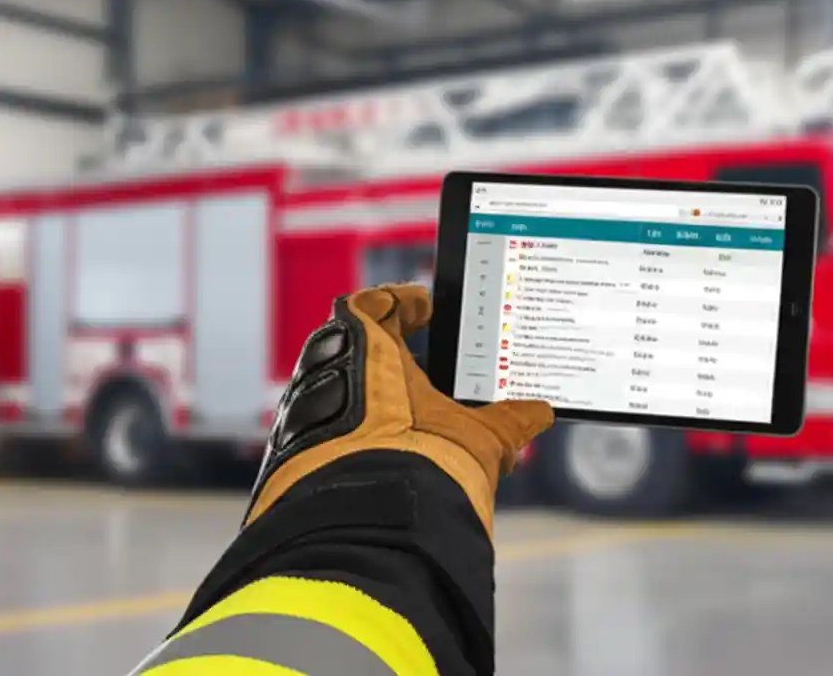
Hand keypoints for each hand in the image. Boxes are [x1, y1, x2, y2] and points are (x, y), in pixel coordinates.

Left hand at [245, 284, 553, 535]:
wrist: (369, 530)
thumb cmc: (426, 464)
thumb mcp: (482, 438)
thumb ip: (510, 422)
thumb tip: (538, 413)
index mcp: (371, 349)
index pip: (374, 304)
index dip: (399, 302)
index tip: (422, 304)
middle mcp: (330, 375)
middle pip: (353, 348)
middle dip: (386, 356)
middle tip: (418, 364)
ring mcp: (305, 418)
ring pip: (336, 394)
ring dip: (369, 402)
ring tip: (406, 421)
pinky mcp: (293, 461)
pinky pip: (322, 435)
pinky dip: (351, 439)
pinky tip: (381, 459)